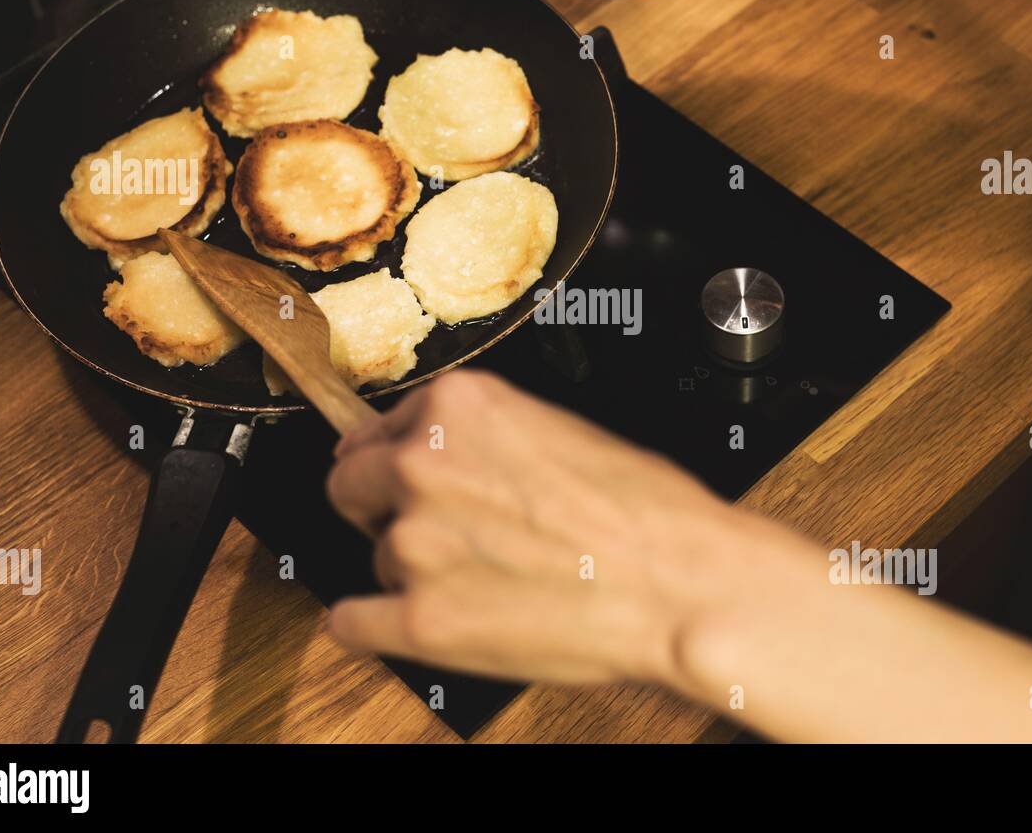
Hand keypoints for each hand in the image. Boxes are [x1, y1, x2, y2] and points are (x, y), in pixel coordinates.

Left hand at [325, 370, 802, 685]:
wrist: (680, 582)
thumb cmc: (644, 511)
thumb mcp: (557, 428)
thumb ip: (483, 436)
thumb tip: (437, 450)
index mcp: (458, 407)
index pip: (380, 429)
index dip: (396, 458)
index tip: (403, 476)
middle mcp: (421, 464)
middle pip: (350, 484)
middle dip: (381, 504)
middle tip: (429, 525)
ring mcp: (415, 544)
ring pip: (377, 556)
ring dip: (412, 568)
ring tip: (483, 578)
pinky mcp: (420, 619)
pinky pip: (351, 623)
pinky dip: (369, 624)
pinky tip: (394, 620)